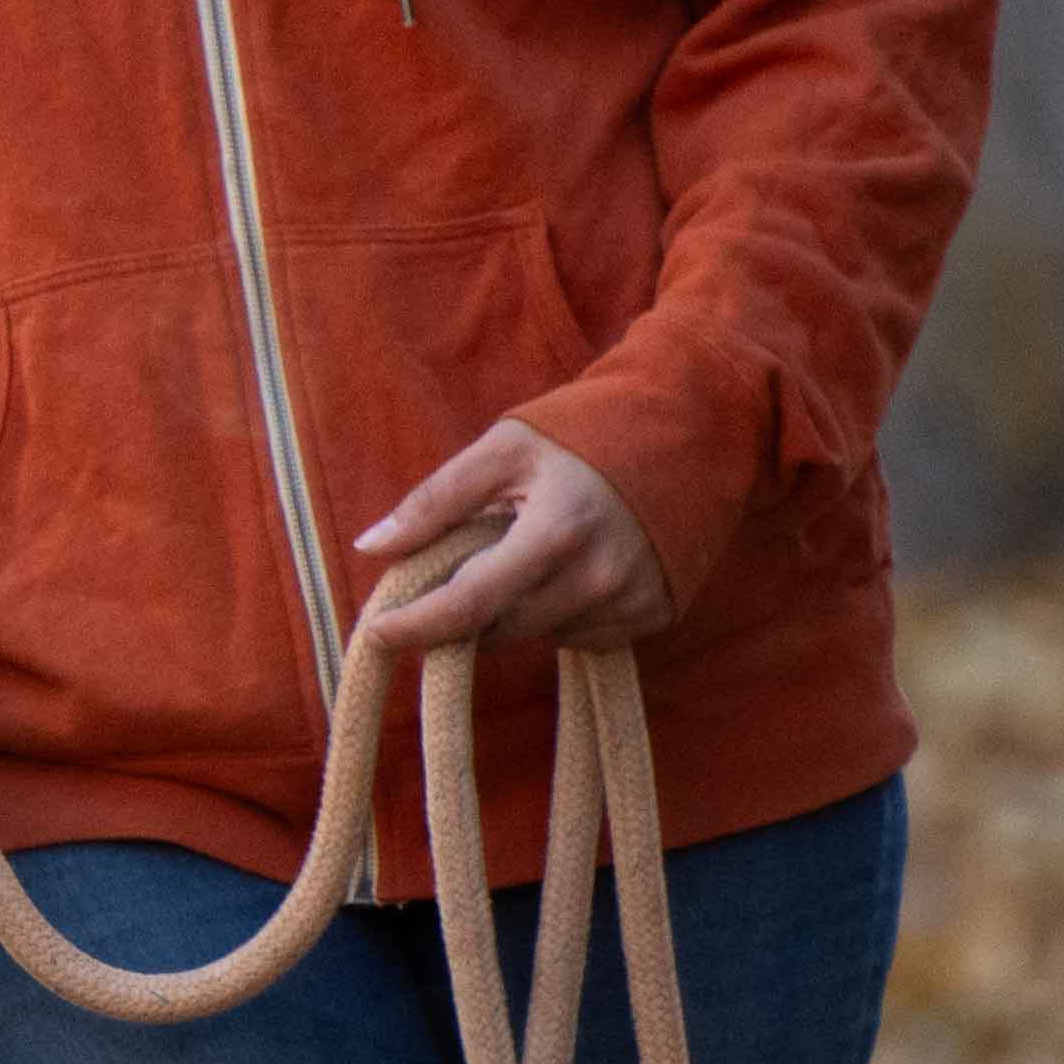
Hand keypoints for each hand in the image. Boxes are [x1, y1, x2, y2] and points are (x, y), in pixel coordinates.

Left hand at [351, 423, 665, 652]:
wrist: (691, 428)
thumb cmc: (586, 432)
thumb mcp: (505, 446)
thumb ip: (435, 500)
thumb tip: (371, 547)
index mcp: (557, 530)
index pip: (470, 603)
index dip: (418, 625)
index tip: (376, 633)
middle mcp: (599, 578)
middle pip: (501, 630)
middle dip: (469, 609)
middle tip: (470, 563)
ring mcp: (632, 602)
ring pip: (539, 636)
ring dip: (517, 608)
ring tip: (534, 551)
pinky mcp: (656, 614)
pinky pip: (582, 636)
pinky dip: (561, 611)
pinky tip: (573, 567)